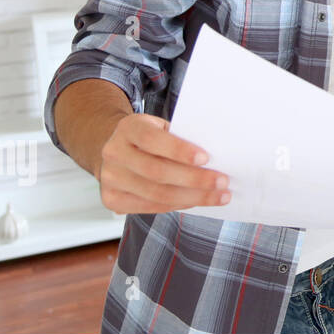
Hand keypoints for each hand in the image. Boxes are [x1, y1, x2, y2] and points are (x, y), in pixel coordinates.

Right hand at [96, 113, 230, 214]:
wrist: (117, 149)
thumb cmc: (150, 137)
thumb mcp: (161, 127)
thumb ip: (180, 137)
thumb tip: (216, 157)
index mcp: (128, 128)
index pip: (152, 139)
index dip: (179, 150)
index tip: (206, 158)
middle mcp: (114, 153)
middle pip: (157, 171)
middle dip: (194, 179)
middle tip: (223, 182)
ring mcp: (110, 178)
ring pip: (156, 194)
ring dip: (193, 197)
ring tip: (219, 196)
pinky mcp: (112, 199)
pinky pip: (151, 206)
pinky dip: (179, 204)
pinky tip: (198, 201)